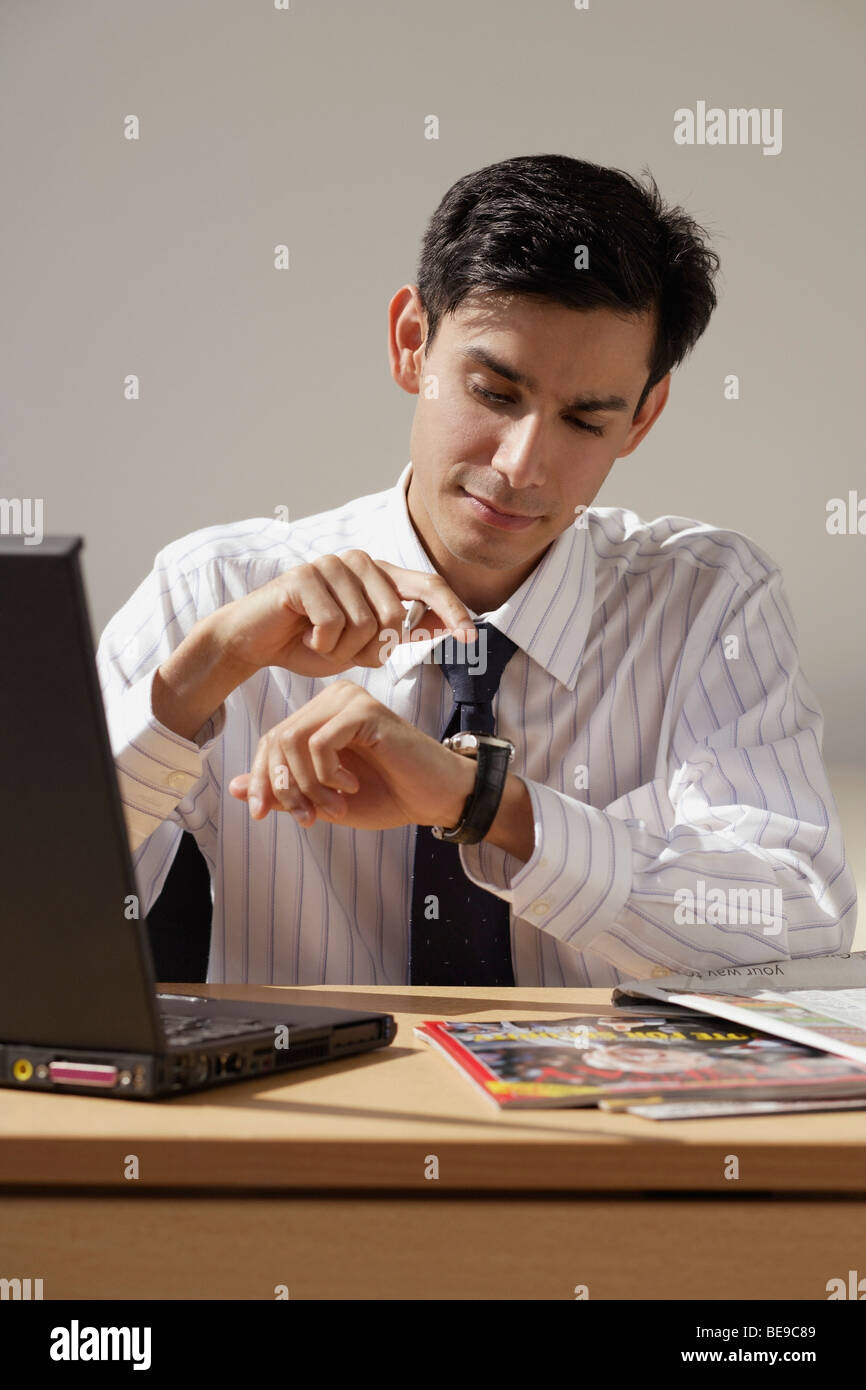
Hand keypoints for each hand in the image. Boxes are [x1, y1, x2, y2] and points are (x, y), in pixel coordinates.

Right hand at [210, 549, 476, 679]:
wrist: (256, 642)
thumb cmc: (310, 642)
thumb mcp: (364, 646)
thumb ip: (403, 633)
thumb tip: (451, 624)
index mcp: (378, 574)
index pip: (428, 586)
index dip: (453, 611)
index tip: (471, 637)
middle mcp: (359, 561)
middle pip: (395, 617)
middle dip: (370, 649)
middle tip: (341, 649)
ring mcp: (331, 564)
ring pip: (364, 624)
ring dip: (341, 650)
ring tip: (319, 641)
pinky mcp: (305, 576)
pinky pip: (333, 624)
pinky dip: (321, 644)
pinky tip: (304, 635)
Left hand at [228, 679, 474, 830]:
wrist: (436, 798)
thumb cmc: (387, 795)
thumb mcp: (323, 800)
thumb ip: (284, 792)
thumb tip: (234, 789)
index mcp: (320, 715)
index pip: (269, 740)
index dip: (260, 780)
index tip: (264, 815)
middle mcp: (332, 699)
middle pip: (276, 739)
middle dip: (283, 787)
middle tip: (309, 817)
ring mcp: (348, 700)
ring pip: (293, 740)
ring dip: (307, 785)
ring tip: (334, 807)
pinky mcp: (364, 711)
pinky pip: (320, 742)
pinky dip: (327, 774)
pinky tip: (350, 787)